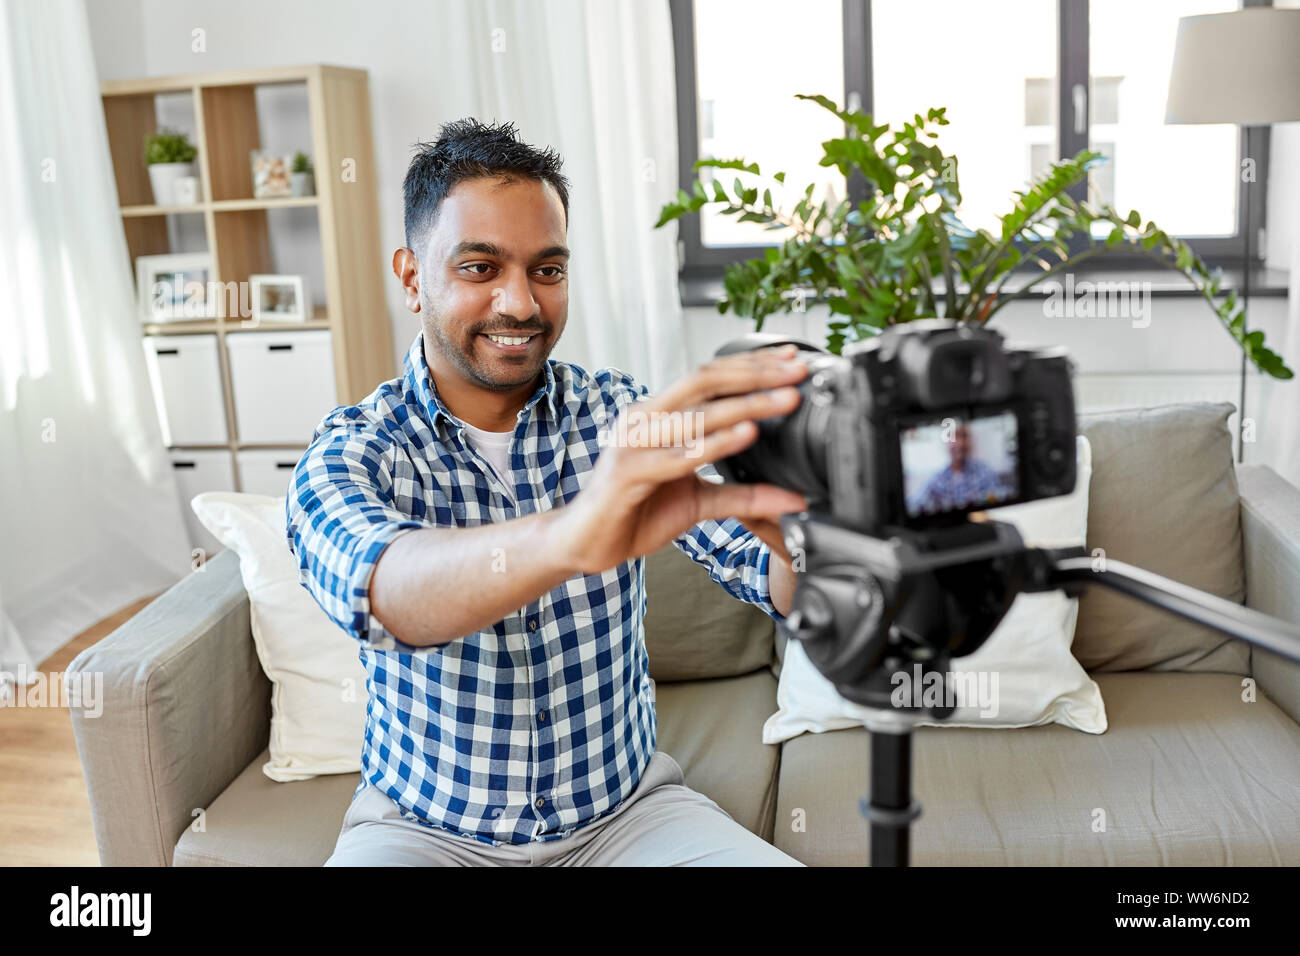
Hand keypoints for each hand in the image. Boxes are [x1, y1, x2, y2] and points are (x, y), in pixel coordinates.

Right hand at [556, 346, 808, 575]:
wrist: (584, 543)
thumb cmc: (634, 513)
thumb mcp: (700, 501)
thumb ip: (744, 497)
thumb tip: (794, 500)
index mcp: (659, 415)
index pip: (710, 378)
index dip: (752, 365)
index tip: (791, 358)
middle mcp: (645, 419)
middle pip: (706, 381)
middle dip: (757, 373)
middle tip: (799, 370)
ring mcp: (634, 442)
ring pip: (697, 414)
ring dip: (747, 404)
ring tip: (786, 398)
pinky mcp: (628, 472)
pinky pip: (678, 455)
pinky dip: (715, 444)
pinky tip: (746, 435)